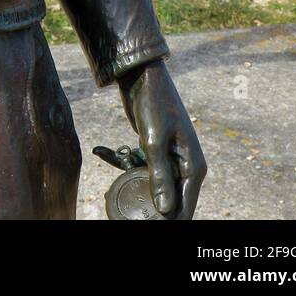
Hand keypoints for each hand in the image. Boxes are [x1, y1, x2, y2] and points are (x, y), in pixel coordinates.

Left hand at [117, 58, 205, 218]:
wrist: (142, 75)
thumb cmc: (153, 105)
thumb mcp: (154, 141)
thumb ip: (160, 177)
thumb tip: (167, 211)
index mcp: (194, 167)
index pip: (185, 208)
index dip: (168, 220)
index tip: (148, 221)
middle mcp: (185, 166)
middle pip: (169, 201)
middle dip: (149, 206)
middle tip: (126, 205)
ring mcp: (170, 160)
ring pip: (153, 186)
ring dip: (133, 183)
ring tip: (112, 170)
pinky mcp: (155, 153)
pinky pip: (141, 169)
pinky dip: (124, 164)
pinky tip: (102, 150)